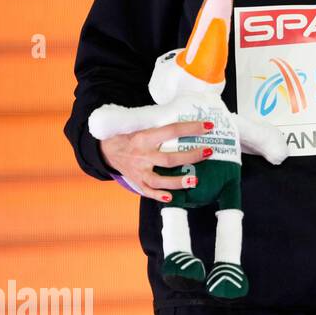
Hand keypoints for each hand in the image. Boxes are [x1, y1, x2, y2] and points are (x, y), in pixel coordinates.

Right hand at [99, 120, 214, 201]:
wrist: (107, 150)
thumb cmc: (129, 137)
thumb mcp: (140, 126)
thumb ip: (159, 126)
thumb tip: (186, 117)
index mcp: (144, 138)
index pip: (171, 131)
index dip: (190, 128)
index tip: (208, 127)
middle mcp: (142, 156)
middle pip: (169, 159)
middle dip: (190, 157)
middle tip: (208, 152)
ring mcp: (139, 171)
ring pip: (159, 180)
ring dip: (177, 182)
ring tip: (194, 180)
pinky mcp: (137, 182)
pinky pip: (148, 191)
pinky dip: (159, 196)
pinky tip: (171, 197)